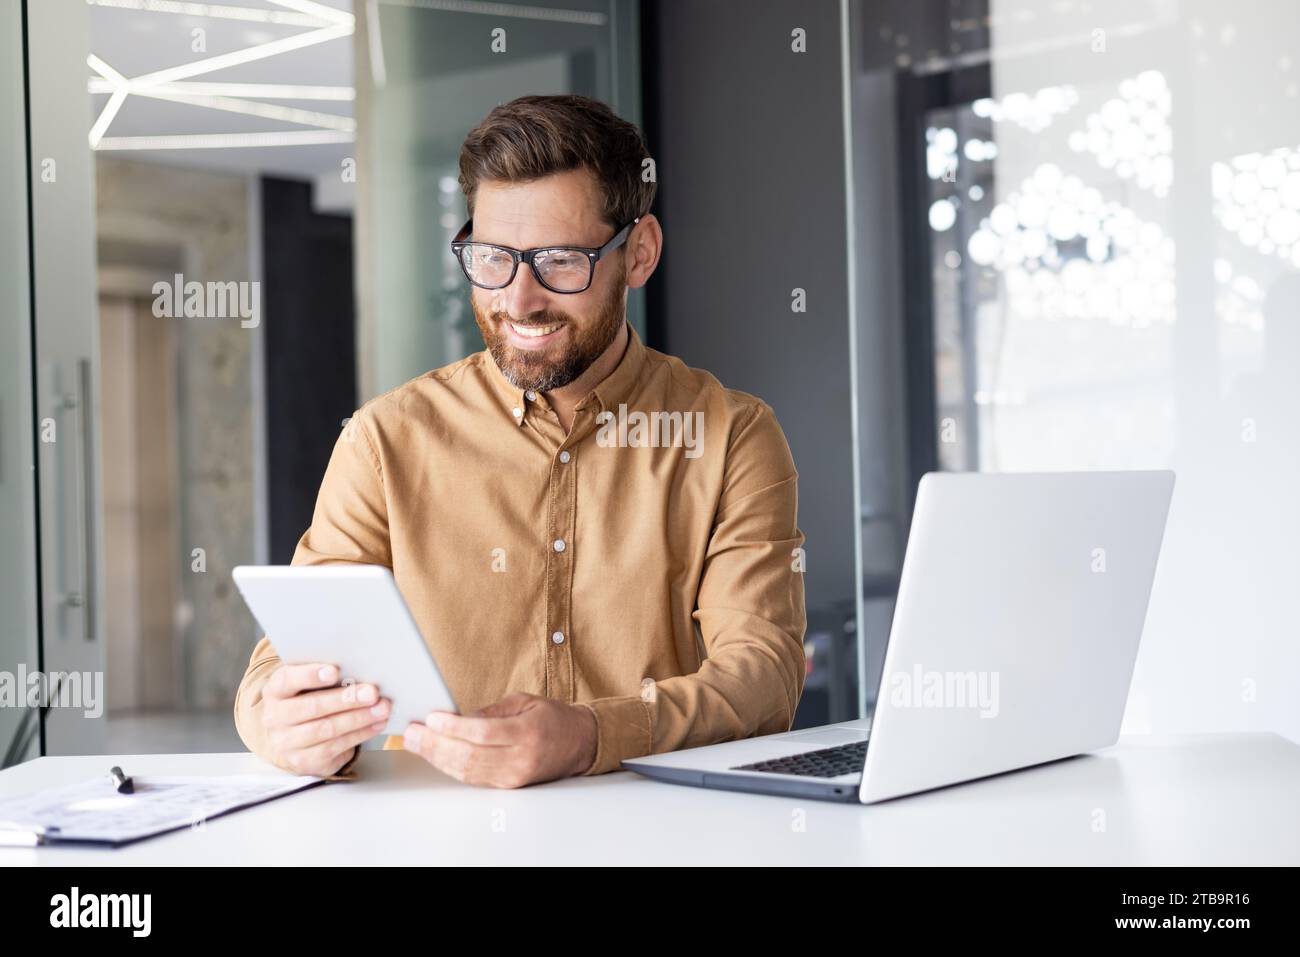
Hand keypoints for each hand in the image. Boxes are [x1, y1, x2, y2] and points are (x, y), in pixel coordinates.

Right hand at [260, 663, 390, 776]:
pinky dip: (360, 734)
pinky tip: (376, 724)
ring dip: (358, 718)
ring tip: (381, 708)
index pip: (287, 680)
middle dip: (346, 699)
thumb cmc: (307, 701)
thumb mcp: (308, 686)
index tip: (335, 671)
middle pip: (312, 707)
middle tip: (372, 692)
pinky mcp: (303, 761)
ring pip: (326, 729)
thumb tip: (360, 670)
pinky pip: (335, 747)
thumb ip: (326, 678)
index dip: (310, 675)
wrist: (292, 739)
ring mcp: (286, 743)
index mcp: (275, 691)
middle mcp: (275, 718)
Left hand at [401, 692, 596, 787]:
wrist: (578, 744)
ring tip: (416, 743)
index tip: (431, 718)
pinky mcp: (508, 785)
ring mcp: (514, 776)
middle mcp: (520, 758)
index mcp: (527, 732)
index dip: (454, 727)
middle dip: (435, 744)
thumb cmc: (551, 718)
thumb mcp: (523, 701)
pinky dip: (451, 767)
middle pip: (470, 755)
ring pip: (468, 771)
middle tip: (412, 733)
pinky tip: (436, 755)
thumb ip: (490, 711)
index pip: (483, 732)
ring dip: (437, 757)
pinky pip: (474, 778)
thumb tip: (456, 717)